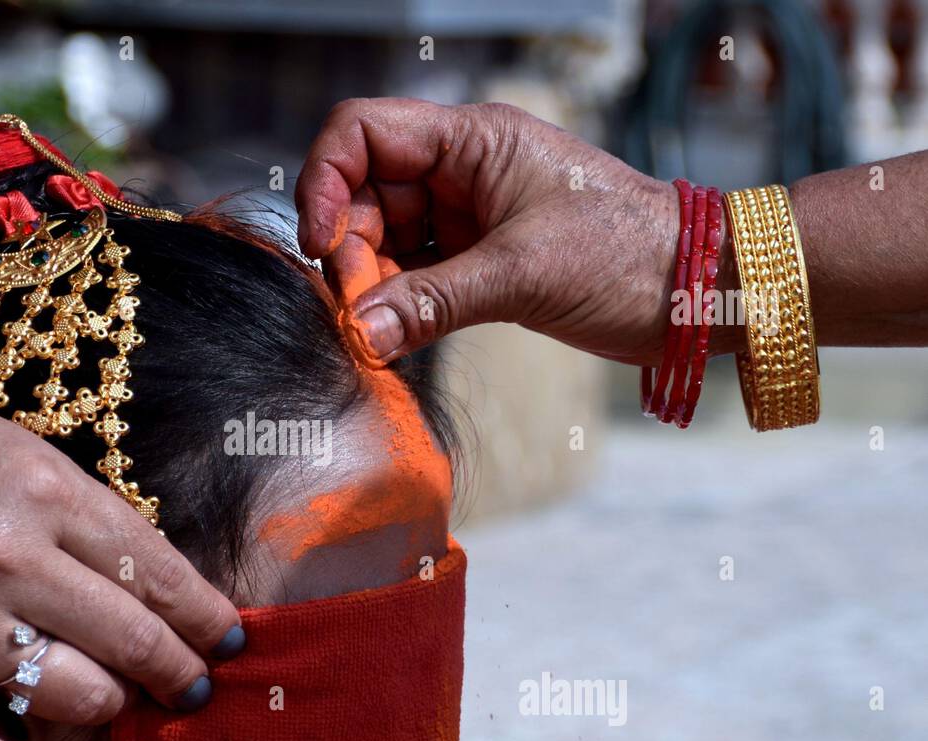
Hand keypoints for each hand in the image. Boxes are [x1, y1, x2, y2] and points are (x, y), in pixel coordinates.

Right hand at [0, 326, 241, 740]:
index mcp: (44, 489)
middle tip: (195, 684)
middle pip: (133, 636)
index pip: (156, 569)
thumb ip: (72, 506)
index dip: (205, 614)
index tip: (228, 636)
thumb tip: (139, 567)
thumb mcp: (3, 445)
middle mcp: (9, 556)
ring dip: (112, 704)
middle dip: (180, 670)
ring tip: (121, 700)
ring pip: (76, 691)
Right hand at [296, 98, 701, 366]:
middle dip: (348, 247)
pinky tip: (395, 333)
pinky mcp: (476, 260)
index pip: (362, 132)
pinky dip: (396, 302)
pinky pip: (412, 274)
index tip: (319, 243)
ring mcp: (466, 215)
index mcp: (472, 139)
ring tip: (378, 326)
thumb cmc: (627, 255)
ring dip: (369, 281)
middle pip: (363, 193)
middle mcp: (460, 169)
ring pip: (382, 238)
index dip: (324, 181)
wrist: (696, 291)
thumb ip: (431, 302)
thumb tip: (359, 332)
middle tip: (354, 305)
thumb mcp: (521, 273)